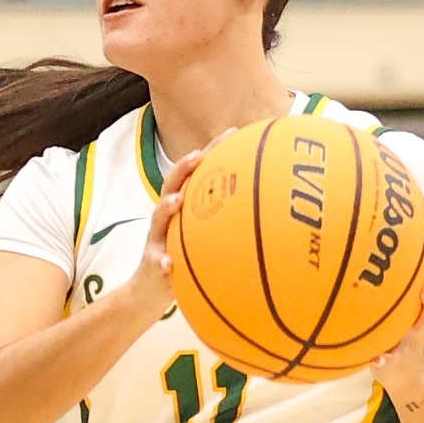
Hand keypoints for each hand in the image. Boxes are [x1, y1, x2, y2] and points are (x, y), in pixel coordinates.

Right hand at [125, 134, 225, 319]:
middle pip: (172, 184)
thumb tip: (271, 210)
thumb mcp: (208, 236)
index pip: (197, 172)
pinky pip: (156, 260)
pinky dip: (161, 260)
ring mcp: (157, 236)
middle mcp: (167, 216)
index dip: (212, 151)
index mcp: (184, 205)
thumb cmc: (187, 257)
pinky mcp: (152, 260)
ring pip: (159, 217)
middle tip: (198, 156)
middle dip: (184, 168)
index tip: (232, 133)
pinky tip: (168, 263)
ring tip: (176, 201)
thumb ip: (229, 220)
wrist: (153, 289)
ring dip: (166, 206)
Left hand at [372, 212, 423, 407]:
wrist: (404, 376)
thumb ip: (380, 280)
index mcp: (421, 298)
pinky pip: (391, 360)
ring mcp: (415, 338)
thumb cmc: (391, 331)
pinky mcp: (398, 362)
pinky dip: (384, 360)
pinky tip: (375, 360)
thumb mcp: (388, 305)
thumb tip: (353, 242)